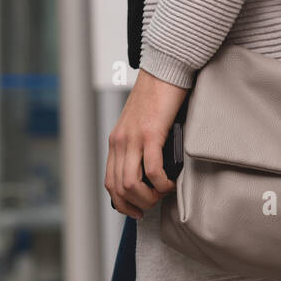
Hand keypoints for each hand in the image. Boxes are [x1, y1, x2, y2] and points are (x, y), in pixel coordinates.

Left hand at [106, 69, 187, 219]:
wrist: (165, 70)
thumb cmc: (158, 96)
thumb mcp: (140, 125)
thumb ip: (139, 146)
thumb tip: (150, 172)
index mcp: (116, 142)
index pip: (109, 182)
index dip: (121, 203)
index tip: (136, 211)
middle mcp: (120, 142)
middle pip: (119, 189)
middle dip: (137, 204)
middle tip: (154, 204)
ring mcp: (133, 138)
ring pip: (132, 184)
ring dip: (149, 198)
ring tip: (163, 194)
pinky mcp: (150, 133)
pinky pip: (153, 170)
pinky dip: (162, 184)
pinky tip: (171, 183)